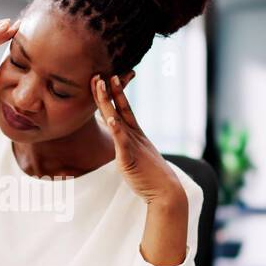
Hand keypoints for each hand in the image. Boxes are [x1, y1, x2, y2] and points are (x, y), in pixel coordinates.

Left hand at [92, 74, 184, 208]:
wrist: (166, 191)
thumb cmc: (151, 176)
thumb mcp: (137, 157)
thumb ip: (129, 147)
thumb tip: (122, 143)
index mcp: (136, 134)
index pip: (124, 108)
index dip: (116, 92)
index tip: (109, 77)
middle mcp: (135, 135)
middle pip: (119, 108)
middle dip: (108, 90)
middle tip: (98, 74)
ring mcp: (132, 145)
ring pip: (117, 119)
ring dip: (108, 101)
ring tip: (101, 85)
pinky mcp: (129, 158)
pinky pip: (122, 142)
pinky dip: (116, 130)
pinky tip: (110, 118)